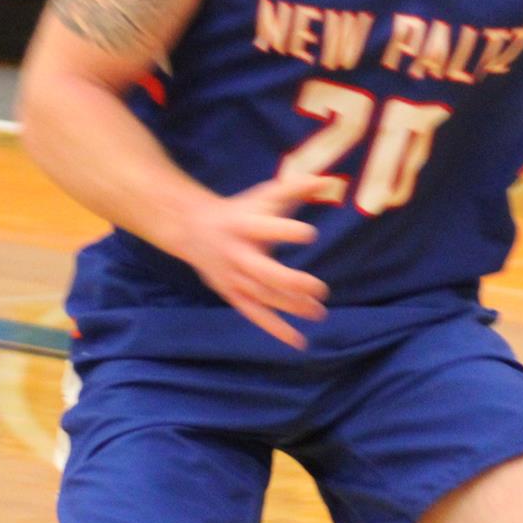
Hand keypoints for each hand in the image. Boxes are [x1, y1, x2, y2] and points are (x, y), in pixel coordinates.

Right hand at [171, 173, 333, 347]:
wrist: (191, 229)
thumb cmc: (240, 210)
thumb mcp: (264, 195)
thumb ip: (296, 187)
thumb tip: (331, 180)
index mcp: (244, 225)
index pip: (264, 228)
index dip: (285, 230)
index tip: (310, 233)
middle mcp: (237, 254)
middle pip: (264, 272)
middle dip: (291, 283)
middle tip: (321, 289)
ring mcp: (234, 278)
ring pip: (262, 297)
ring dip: (291, 307)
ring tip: (319, 312)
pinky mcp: (233, 295)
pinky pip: (255, 315)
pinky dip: (276, 330)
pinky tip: (299, 342)